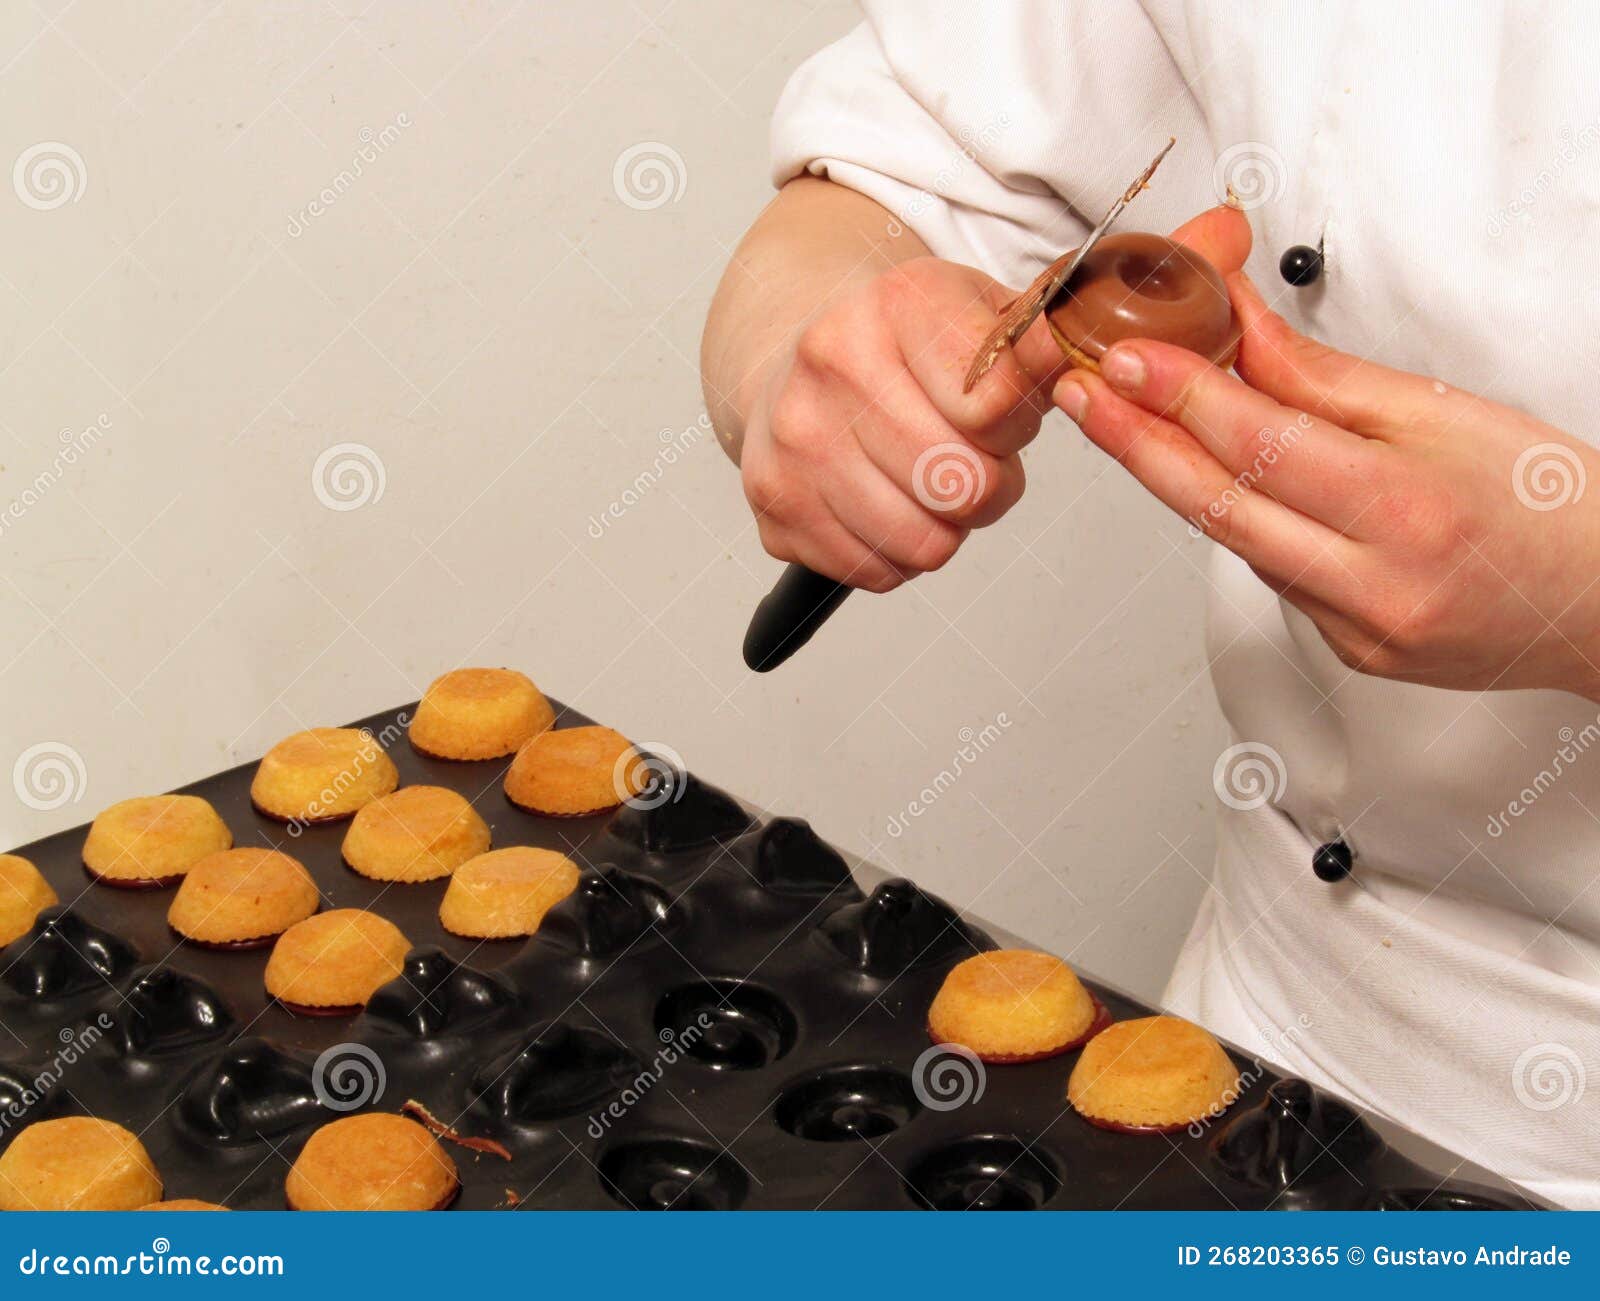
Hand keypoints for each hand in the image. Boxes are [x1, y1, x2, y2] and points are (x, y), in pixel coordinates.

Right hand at [742, 208, 1249, 592]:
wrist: (790, 347)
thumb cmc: (912, 339)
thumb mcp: (1008, 300)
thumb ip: (1124, 282)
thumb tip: (1231, 236)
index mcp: (900, 303)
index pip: (998, 404)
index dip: (1018, 419)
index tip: (1003, 399)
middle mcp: (833, 366)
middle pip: (965, 484)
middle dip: (986, 479)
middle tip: (967, 445)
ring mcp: (794, 442)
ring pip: (924, 539)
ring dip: (946, 520)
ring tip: (930, 469)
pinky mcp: (774, 508)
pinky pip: (877, 570)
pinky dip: (897, 549)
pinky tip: (889, 496)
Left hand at [1053, 243, 1599, 699]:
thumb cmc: (1546, 500)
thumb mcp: (1442, 414)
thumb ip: (1321, 378)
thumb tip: (1237, 324)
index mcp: (1405, 511)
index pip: (1263, 446)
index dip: (1181, 397)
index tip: (1124, 356)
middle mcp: (1373, 584)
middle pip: (1221, 507)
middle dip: (1138, 444)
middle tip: (1081, 393)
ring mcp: (1355, 631)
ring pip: (1238, 543)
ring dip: (1180, 479)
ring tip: (1130, 417)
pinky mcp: (1346, 654)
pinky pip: (1272, 576)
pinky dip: (1243, 524)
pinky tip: (1225, 482)